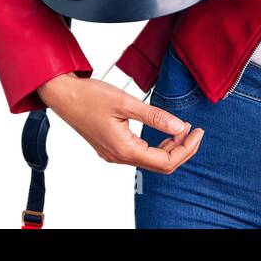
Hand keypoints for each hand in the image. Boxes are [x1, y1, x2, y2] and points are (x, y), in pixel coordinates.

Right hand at [37, 73, 204, 172]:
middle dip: (182, 149)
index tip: (198, 132)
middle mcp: (119, 156)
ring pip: (151, 160)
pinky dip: (157, 144)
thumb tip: (179, 127)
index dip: (186, 148)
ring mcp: (114, 153)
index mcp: (124, 149)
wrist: (63, 96)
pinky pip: (141, 153)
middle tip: (195, 131)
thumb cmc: (89, 97)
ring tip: (182, 128)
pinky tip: (164, 130)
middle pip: (160, 164)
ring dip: (170, 147)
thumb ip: (154, 116)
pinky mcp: (112, 146)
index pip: (165, 161)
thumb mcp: (126, 103)